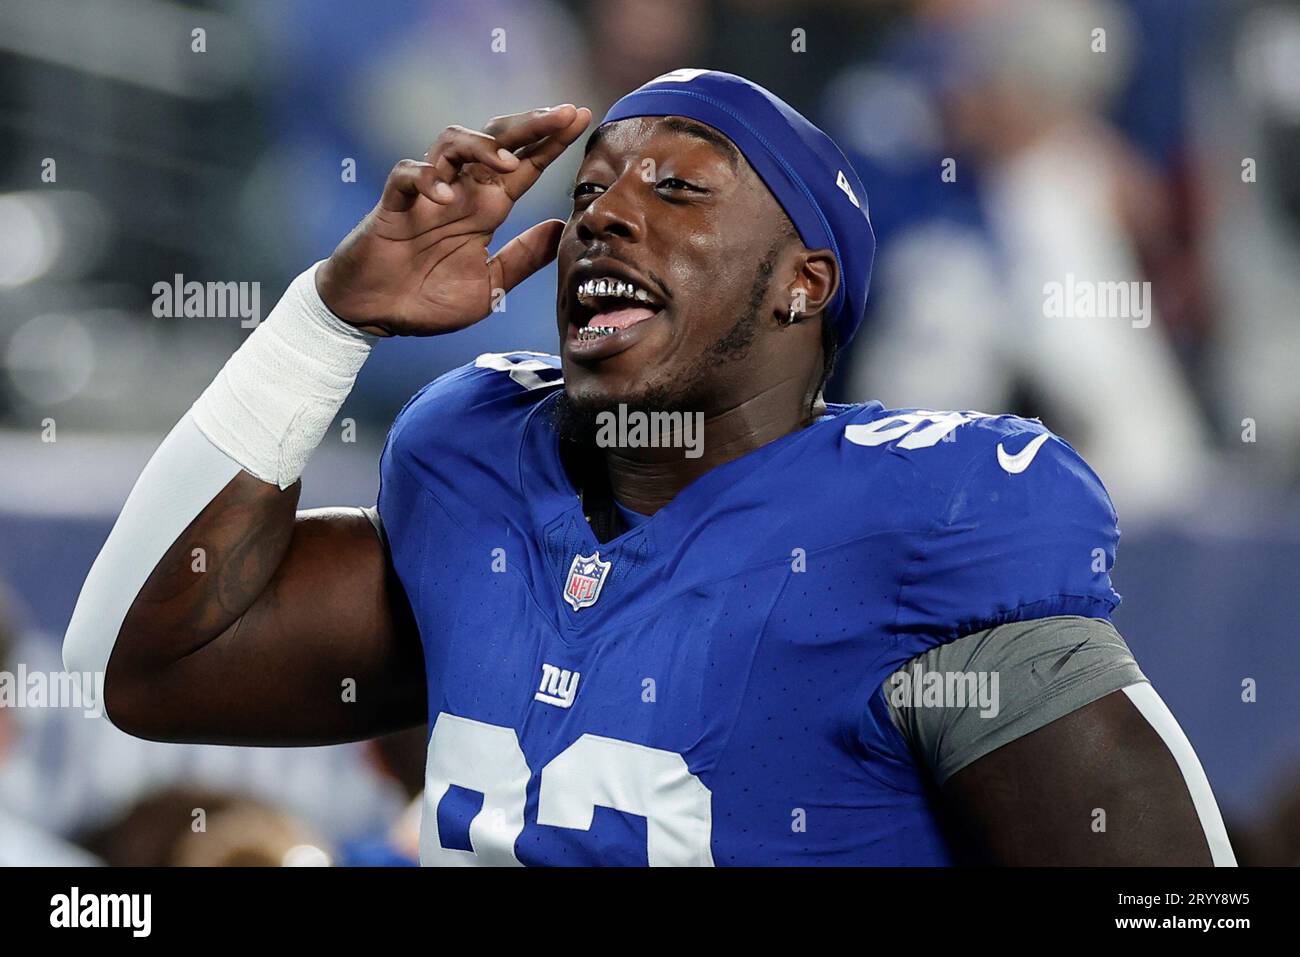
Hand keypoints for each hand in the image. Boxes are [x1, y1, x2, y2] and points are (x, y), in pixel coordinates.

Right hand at [316, 104, 591, 335]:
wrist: (374, 316)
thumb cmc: (427, 300)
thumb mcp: (490, 285)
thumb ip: (523, 258)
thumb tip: (561, 229)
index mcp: (486, 209)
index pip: (525, 165)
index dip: (551, 141)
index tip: (583, 117)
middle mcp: (460, 193)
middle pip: (496, 141)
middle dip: (529, 124)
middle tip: (562, 114)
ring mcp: (425, 195)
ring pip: (451, 143)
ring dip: (481, 146)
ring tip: (506, 164)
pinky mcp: (393, 205)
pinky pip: (407, 175)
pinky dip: (426, 179)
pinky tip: (444, 198)